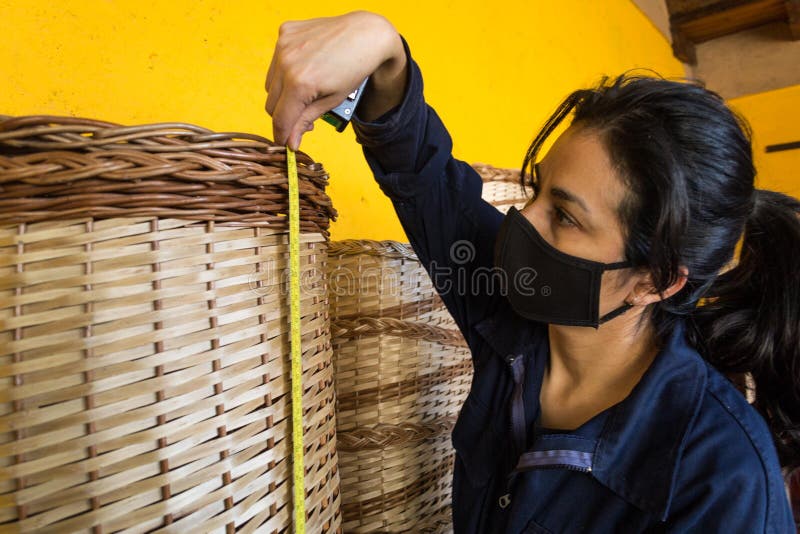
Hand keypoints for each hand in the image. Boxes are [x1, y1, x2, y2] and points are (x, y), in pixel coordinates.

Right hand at [265, 11, 406, 149]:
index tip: (285, 142)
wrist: (365, 35)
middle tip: (304, 116)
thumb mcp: (331, 102)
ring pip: (270, 83)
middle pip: (271, 103)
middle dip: (285, 115)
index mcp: (299, 83)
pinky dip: (285, 69)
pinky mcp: (285, 32)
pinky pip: (276, 60)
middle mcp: (287, 62)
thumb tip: (290, 143)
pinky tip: (304, 69)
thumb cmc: (353, 68)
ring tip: (305, 93)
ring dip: (283, 93)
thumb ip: (305, 121)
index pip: (280, 119)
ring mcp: (284, 45)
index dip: (282, 135)